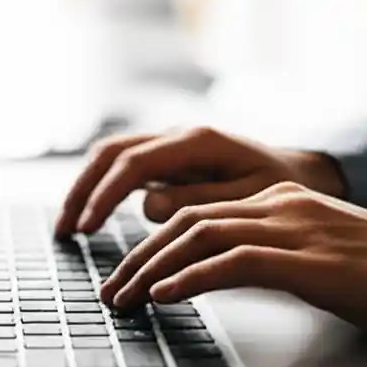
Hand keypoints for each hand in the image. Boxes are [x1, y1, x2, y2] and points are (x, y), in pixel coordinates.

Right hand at [54, 127, 346, 235]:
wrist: (301, 171)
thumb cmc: (281, 187)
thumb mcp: (250, 198)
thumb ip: (198, 200)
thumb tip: (148, 206)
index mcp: (196, 141)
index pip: (132, 163)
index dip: (104, 195)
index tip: (87, 227)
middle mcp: (175, 136)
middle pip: (109, 153)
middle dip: (81, 191)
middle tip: (65, 230)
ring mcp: (167, 146)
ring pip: (109, 158)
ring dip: (84, 190)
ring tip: (68, 228)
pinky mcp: (164, 160)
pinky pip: (121, 170)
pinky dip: (100, 191)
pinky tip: (90, 218)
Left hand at [99, 182, 366, 323]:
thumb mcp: (308, 258)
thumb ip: (259, 255)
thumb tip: (197, 276)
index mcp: (278, 200)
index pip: (195, 213)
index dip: (149, 244)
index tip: (123, 274)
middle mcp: (280, 205)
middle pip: (185, 221)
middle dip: (138, 258)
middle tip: (109, 293)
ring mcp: (295, 228)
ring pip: (198, 237)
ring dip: (151, 270)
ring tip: (124, 300)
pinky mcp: (307, 260)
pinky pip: (233, 262)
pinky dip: (190, 278)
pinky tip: (163, 296)